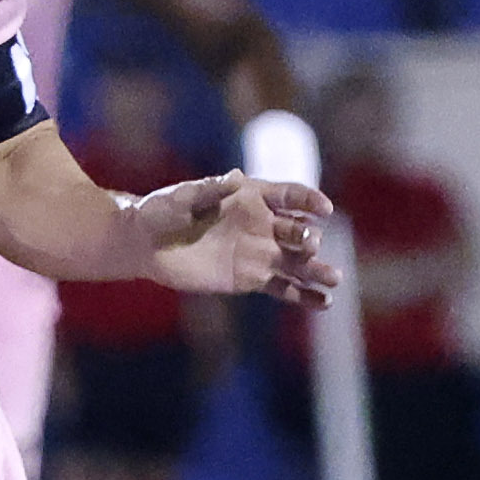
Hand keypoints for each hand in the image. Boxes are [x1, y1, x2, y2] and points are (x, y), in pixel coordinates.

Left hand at [134, 173, 337, 306]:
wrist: (145, 244)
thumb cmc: (162, 211)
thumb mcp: (182, 197)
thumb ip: (210, 190)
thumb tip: (234, 177)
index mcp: (252, 196)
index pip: (289, 195)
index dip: (308, 200)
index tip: (324, 208)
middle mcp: (263, 224)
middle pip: (296, 229)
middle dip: (307, 237)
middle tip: (310, 246)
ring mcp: (259, 252)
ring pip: (295, 262)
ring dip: (316, 269)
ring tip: (334, 279)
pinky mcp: (250, 278)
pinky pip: (283, 287)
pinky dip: (303, 295)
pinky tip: (324, 302)